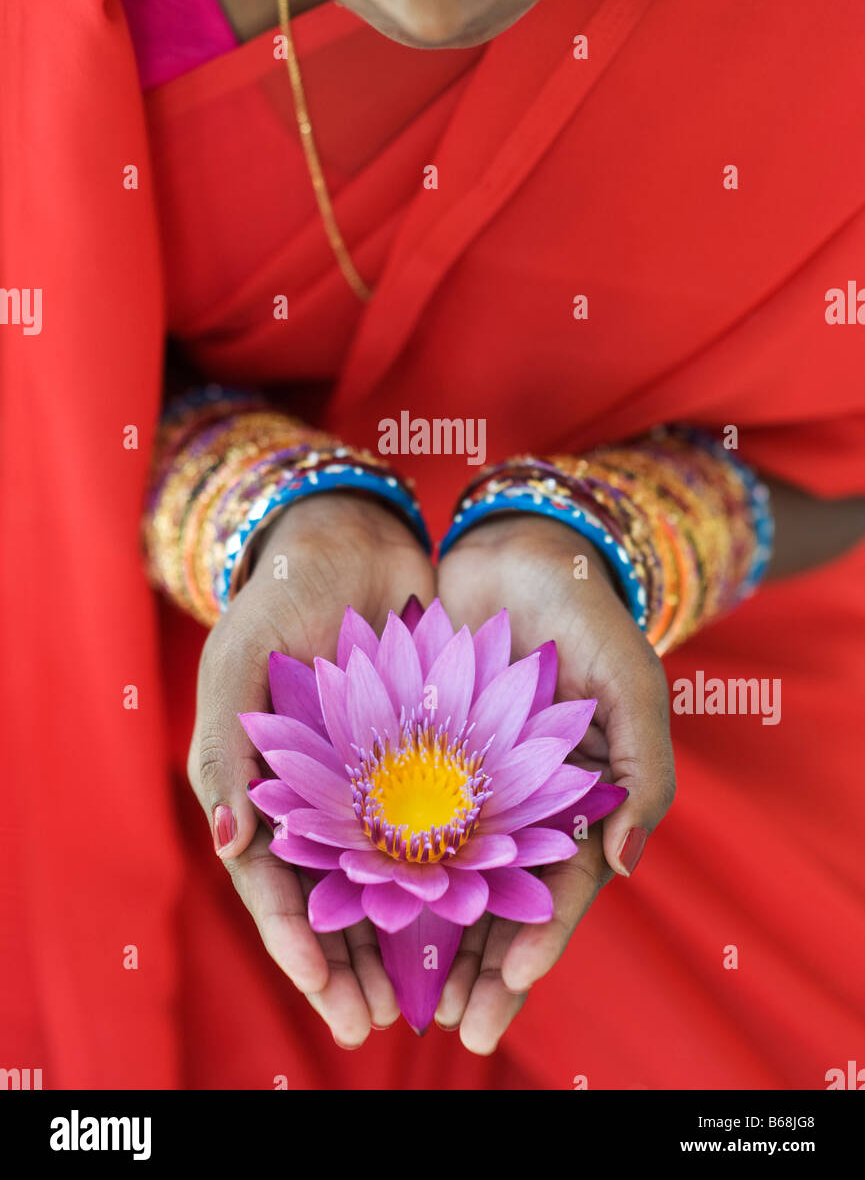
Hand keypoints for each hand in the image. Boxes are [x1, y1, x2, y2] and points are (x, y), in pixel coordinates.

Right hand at [187, 492, 434, 1047]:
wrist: (354, 538)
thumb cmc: (281, 596)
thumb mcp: (238, 658)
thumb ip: (226, 746)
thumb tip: (227, 840)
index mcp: (264, 786)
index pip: (275, 882)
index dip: (296, 940)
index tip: (327, 989)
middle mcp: (318, 796)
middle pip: (334, 899)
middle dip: (353, 963)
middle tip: (380, 1020)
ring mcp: (371, 782)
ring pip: (389, 879)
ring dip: (404, 940)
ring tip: (433, 994)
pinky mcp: (425, 760)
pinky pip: (441, 828)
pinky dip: (454, 874)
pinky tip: (481, 916)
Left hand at [436, 511, 673, 1053]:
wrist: (515, 550)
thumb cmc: (586, 615)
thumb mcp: (631, 680)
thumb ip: (643, 769)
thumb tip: (629, 867)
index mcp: (582, 801)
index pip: (564, 887)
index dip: (541, 936)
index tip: (510, 980)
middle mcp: (525, 806)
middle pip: (502, 903)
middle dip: (481, 966)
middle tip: (455, 1027)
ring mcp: (472, 787)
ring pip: (449, 880)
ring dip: (431, 941)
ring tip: (404, 996)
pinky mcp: (422, 760)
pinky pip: (401, 825)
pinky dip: (386, 871)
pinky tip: (360, 912)